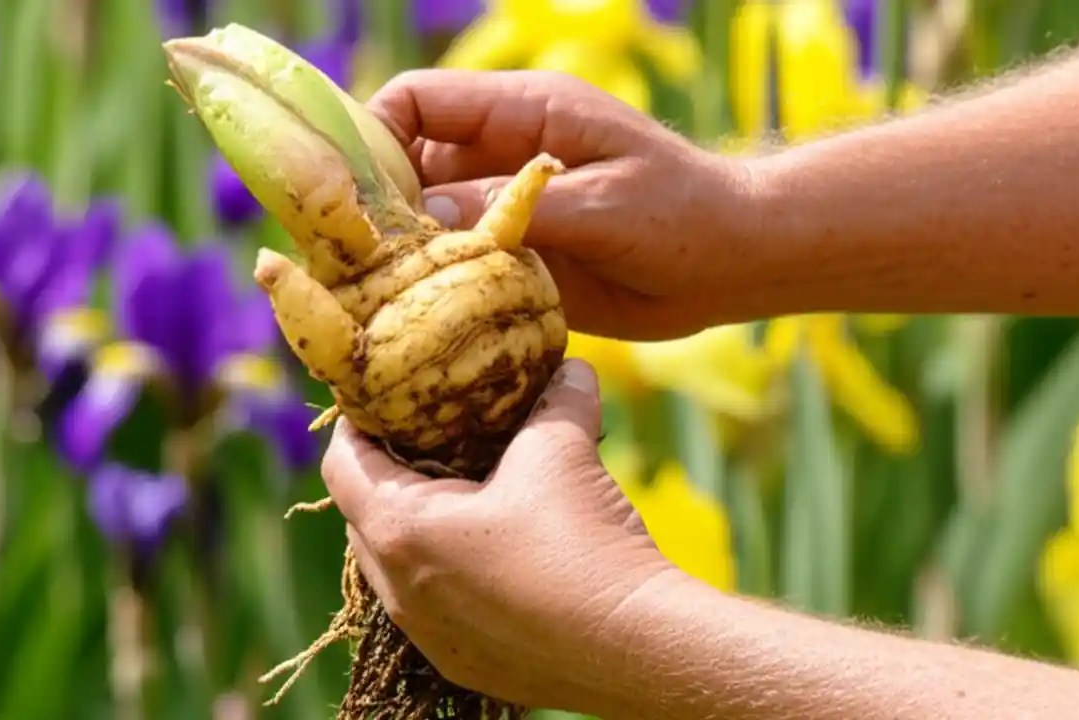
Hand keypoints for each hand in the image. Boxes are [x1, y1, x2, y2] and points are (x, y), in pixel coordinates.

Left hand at [320, 359, 681, 713]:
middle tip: (433, 438)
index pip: (343, 463)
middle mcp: (398, 590)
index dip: (358, 421)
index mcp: (400, 530)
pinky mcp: (466, 662)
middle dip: (391, 472)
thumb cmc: (580, 545)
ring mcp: (429, 635)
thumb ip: (557, 398)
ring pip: (399, 566)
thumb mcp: (563, 449)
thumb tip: (571, 367)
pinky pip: (435, 606)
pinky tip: (501, 552)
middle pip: (365, 516)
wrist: (636, 649)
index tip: (386, 397)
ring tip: (471, 493)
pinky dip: (451, 571)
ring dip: (422, 526)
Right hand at [368, 69, 761, 340]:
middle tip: (343, 258)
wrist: (734, 263)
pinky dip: (429, 288)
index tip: (346, 192)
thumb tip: (428, 213)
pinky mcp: (514, 256)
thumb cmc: (684, 216)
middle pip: (406, 163)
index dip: (371, 134)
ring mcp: (504, 208)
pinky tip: (409, 320)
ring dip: (396, 254)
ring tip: (366, 296)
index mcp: (523, 114)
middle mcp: (501, 157)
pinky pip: (453, 265)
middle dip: (371, 203)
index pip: (418, 101)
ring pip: (422, 219)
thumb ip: (517, 206)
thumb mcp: (605, 204)